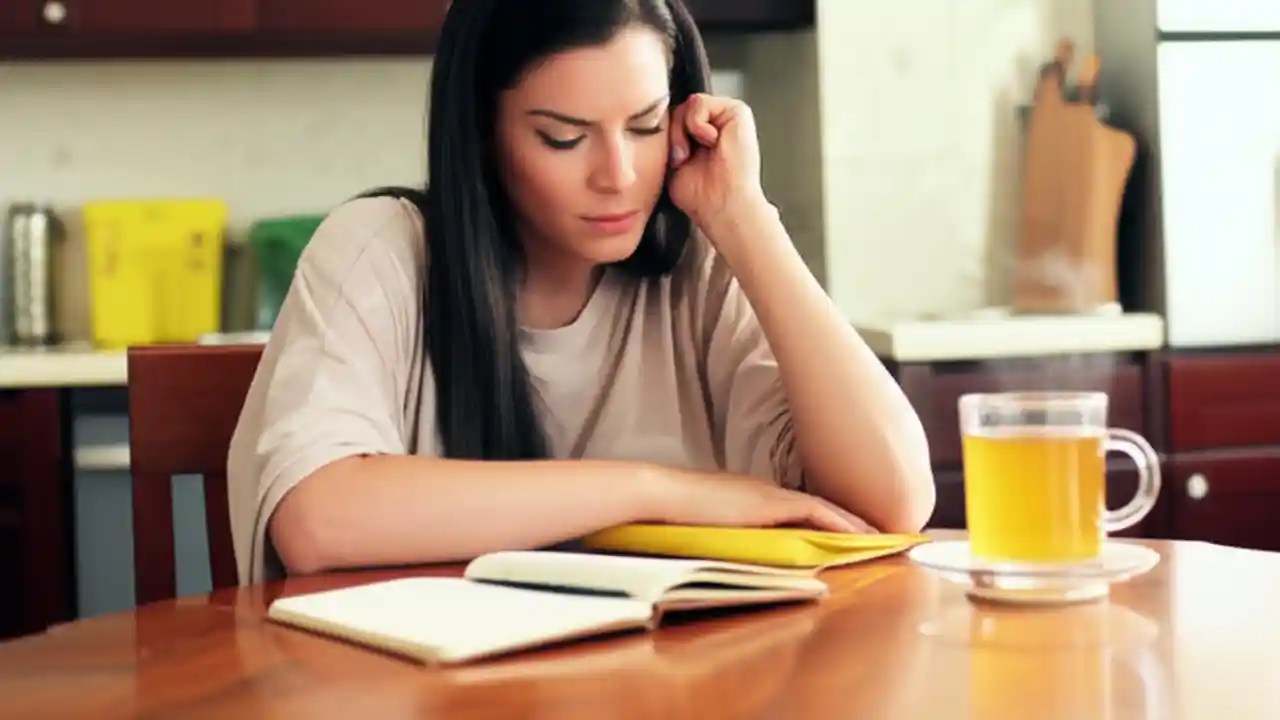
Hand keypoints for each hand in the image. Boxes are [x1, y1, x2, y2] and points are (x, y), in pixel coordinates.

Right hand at [644, 466, 877, 533]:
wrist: (662, 495)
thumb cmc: (675, 515)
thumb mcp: (708, 526)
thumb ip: (729, 534)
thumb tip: (742, 550)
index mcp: (753, 497)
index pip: (800, 509)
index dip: (829, 520)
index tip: (850, 533)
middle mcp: (766, 491)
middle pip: (818, 506)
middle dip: (850, 520)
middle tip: (879, 534)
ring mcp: (768, 494)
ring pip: (823, 507)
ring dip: (852, 522)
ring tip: (879, 536)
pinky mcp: (769, 502)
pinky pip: (815, 511)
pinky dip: (839, 522)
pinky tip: (859, 534)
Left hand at [667, 93, 767, 232]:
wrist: (722, 206)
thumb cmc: (701, 196)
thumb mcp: (671, 161)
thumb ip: (669, 137)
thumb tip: (656, 120)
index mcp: (704, 137)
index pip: (674, 118)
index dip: (668, 137)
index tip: (677, 162)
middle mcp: (717, 125)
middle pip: (678, 109)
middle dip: (674, 135)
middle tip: (683, 159)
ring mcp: (728, 116)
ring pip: (687, 105)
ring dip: (683, 132)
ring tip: (696, 154)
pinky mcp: (738, 111)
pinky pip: (699, 102)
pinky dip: (698, 126)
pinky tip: (712, 143)